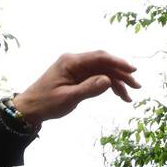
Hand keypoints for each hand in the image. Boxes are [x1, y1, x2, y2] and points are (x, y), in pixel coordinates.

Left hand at [11, 51, 141, 125]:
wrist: (30, 108)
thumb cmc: (46, 103)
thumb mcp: (68, 98)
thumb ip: (89, 88)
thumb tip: (109, 80)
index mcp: (71, 62)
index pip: (99, 57)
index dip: (118, 62)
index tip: (132, 71)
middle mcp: (75, 61)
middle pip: (104, 63)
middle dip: (121, 73)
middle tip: (136, 86)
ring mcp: (77, 69)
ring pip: (103, 71)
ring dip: (117, 81)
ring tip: (129, 96)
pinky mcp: (78, 77)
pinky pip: (97, 78)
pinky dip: (108, 85)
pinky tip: (118, 95)